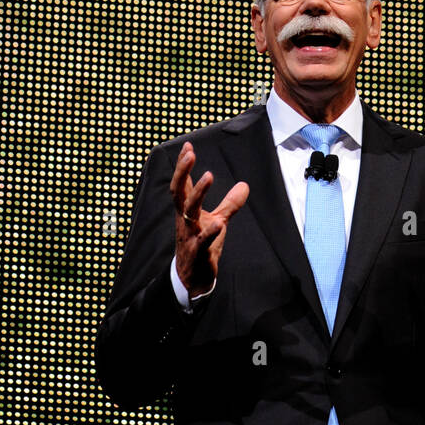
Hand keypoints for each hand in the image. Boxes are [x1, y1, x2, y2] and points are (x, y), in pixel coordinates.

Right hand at [170, 142, 248, 301]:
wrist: (192, 279)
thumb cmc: (202, 246)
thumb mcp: (217, 220)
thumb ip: (229, 204)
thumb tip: (244, 185)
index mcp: (187, 211)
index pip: (182, 184)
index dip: (183, 166)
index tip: (187, 145)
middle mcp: (185, 220)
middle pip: (179, 192)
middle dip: (183, 172)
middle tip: (190, 154)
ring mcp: (190, 235)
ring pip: (188, 211)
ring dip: (198, 194)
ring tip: (209, 175)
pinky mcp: (198, 252)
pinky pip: (202, 240)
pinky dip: (210, 232)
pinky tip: (219, 224)